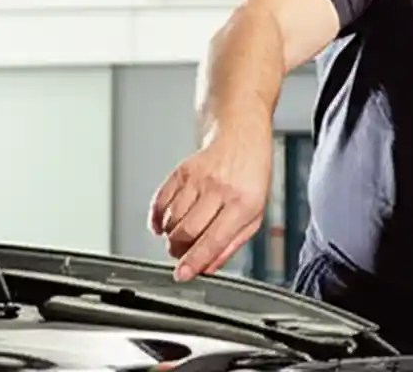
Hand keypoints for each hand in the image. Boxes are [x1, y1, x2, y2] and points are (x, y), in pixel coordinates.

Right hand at [148, 132, 271, 281]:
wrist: (243, 136)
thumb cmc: (252, 177)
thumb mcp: (255, 214)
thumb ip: (232, 243)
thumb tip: (208, 268)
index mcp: (243, 203)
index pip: (213, 240)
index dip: (194, 261)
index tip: (182, 275)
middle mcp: (220, 189)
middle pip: (187, 231)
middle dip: (179, 251)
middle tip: (181, 254)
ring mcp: (199, 178)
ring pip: (172, 219)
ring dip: (170, 236)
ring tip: (180, 236)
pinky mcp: (182, 170)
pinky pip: (161, 200)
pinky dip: (158, 218)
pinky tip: (164, 224)